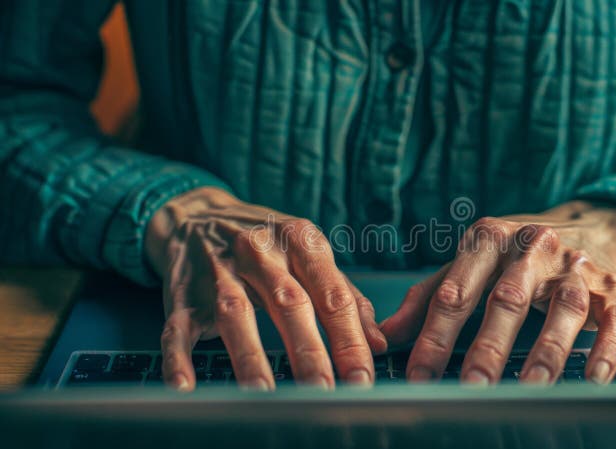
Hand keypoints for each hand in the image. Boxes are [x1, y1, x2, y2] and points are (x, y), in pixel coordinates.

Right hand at [145, 187, 386, 390]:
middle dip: (309, 352)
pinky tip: (185, 386)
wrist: (198, 214)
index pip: (332, 294)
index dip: (349, 337)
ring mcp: (218, 270)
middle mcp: (260, 252)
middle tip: (325, 392)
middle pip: (288, 304)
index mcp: (301, 240)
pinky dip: (178, 358)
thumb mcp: (309, 253)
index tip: (361, 376)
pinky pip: (177, 325)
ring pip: (235, 314)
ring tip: (266, 396)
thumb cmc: (267, 242)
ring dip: (251, 357)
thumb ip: (345, 295)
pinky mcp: (181, 292)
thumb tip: (379, 344)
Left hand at [380, 201, 615, 384]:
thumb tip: (387, 333)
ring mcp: (574, 267)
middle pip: (508, 300)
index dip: (435, 336)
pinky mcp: (610, 286)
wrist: (591, 224)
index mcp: (489, 240)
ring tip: (530, 390)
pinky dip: (604, 349)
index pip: (455, 291)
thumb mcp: (471, 261)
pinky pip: (612, 319)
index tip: (420, 375)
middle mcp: (532, 248)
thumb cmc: (516, 252)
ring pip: (562, 309)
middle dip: (488, 348)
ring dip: (546, 352)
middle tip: (472, 387)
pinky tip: (592, 378)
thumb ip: (429, 295)